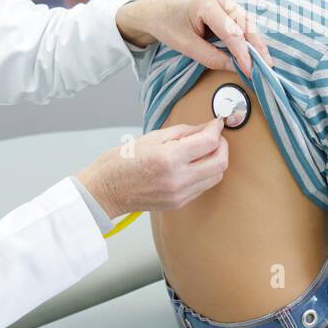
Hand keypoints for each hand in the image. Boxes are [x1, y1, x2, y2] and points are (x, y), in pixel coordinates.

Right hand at [75, 118, 228, 217]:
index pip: (209, 143)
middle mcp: (178, 179)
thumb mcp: (151, 137)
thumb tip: (204, 128)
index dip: (216, 130)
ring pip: (216, 176)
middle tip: (215, 136)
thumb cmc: (120, 162)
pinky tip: (193, 164)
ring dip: (216, 160)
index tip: (216, 124)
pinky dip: (205, 173)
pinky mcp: (179, 203)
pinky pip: (203, 186)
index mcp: (169, 158)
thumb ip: (183, 132)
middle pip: (220, 162)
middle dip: (222, 146)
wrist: (105, 191)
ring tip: (203, 150)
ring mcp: (180, 194)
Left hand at [116, 0, 273, 78]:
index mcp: (203, 3)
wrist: (154, 10)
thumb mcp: (185, 46)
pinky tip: (253, 47)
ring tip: (264, 59)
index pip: (231, 31)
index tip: (251, 70)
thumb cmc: (166, 26)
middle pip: (244, 21)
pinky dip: (246, 31)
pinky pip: (239, 14)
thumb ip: (211, 57)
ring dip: (254, 38)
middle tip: (267, 65)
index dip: (243, 53)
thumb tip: (234, 67)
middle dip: (257, 45)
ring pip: (245, 17)